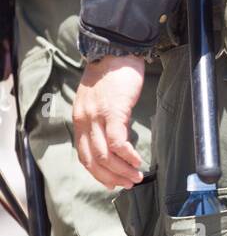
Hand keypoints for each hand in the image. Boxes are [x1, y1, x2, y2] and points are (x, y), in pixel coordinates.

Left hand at [73, 55, 145, 188]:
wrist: (116, 51)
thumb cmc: (112, 74)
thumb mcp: (98, 100)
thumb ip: (101, 118)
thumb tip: (113, 136)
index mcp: (80, 119)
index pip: (84, 155)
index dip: (98, 173)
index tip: (112, 182)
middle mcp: (84, 121)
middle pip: (93, 159)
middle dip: (110, 177)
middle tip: (127, 184)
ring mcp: (97, 117)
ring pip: (105, 155)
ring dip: (122, 170)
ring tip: (136, 176)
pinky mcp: (113, 112)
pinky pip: (119, 142)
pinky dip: (128, 156)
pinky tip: (137, 161)